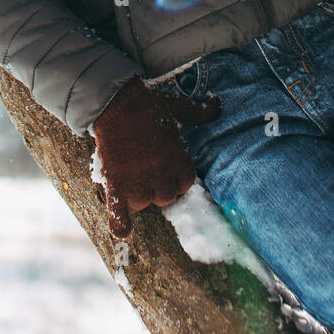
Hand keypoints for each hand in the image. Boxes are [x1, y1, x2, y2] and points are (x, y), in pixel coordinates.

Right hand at [92, 75, 221, 239]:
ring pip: (145, 203)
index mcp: (178, 158)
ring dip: (140, 195)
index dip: (176, 175)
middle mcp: (161, 174)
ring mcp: (138, 181)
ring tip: (132, 178)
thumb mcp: (178, 106)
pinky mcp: (116, 183)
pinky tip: (122, 231)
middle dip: (159, 185)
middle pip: (167, 196)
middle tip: (147, 168)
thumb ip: (200, 112)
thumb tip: (218, 104)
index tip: (166, 165)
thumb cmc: (149, 104)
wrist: (116, 101)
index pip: (185, 183)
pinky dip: (119, 223)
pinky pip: (119, 212)